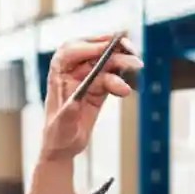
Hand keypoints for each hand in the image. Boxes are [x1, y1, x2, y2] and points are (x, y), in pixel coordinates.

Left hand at [41, 33, 141, 160]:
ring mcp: (89, 77)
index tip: (106, 48)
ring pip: (107, 62)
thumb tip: (75, 101)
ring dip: (123, 62)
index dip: (89, 46)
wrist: (64, 147)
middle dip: (111, 47)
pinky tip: (129, 86)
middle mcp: (73, 71)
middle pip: (93, 50)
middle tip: (130, 49)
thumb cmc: (57, 135)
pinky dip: (124, 77)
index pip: (70, 50)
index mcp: (58, 73)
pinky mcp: (101, 87)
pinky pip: (114, 76)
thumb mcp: (61, 127)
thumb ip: (68, 114)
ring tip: (137, 67)